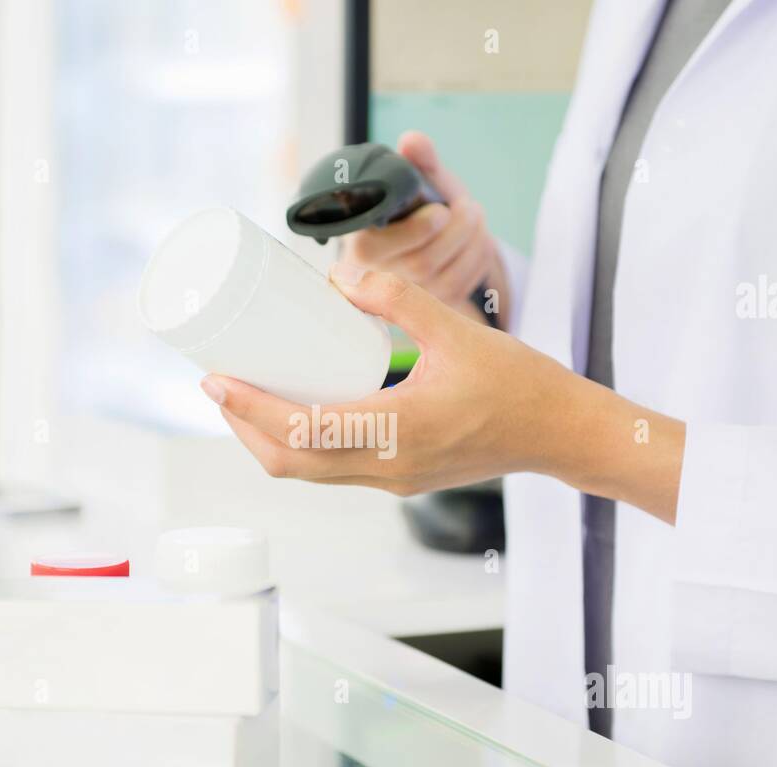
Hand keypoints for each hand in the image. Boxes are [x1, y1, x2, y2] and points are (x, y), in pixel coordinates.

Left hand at [200, 263, 685, 523]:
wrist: (560, 433)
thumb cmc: (518, 384)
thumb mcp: (457, 330)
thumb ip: (399, 299)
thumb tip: (341, 277)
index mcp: (397, 432)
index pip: (301, 431)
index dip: (248, 408)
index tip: (215, 377)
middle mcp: (387, 467)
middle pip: (290, 463)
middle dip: (243, 427)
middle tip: (219, 383)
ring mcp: (393, 479)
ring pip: (309, 472)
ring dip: (269, 440)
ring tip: (244, 398)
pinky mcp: (402, 478)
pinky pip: (334, 470)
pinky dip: (301, 446)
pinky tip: (296, 412)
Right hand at [340, 131, 510, 323]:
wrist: (428, 241)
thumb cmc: (416, 209)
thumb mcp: (417, 182)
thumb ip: (415, 161)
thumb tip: (412, 141)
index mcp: (363, 247)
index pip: (379, 249)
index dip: (418, 229)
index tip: (440, 211)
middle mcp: (382, 280)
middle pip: (424, 263)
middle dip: (456, 230)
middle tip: (470, 207)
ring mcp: (411, 299)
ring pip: (450, 276)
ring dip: (473, 241)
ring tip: (474, 216)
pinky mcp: (438, 307)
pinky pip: (467, 284)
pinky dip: (479, 256)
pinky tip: (476, 239)